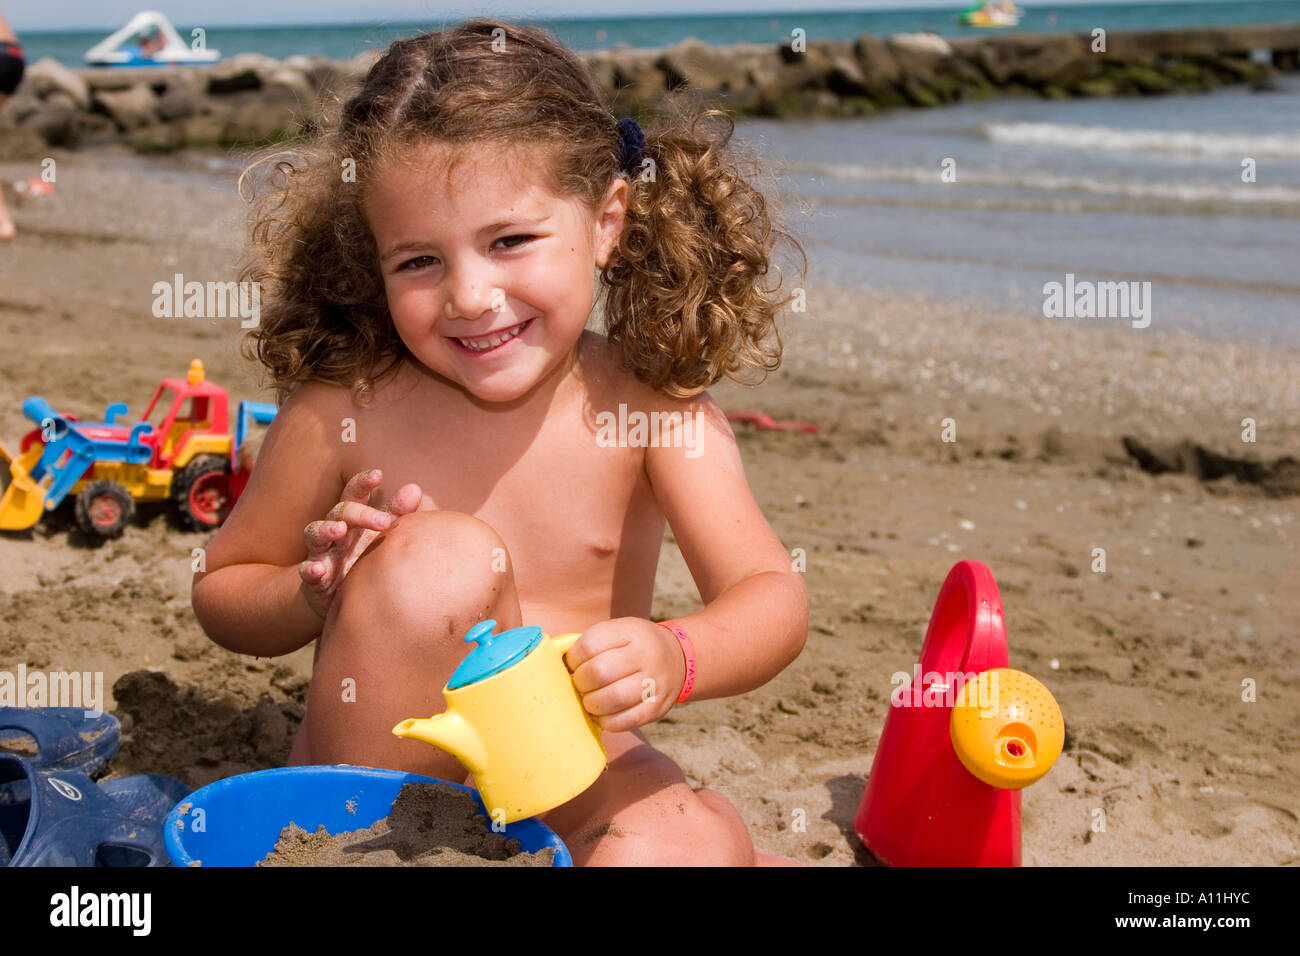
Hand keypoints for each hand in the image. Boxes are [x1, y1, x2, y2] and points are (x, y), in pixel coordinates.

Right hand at [299, 469, 421, 619]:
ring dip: (326, 530)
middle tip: (384, 521)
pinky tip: (318, 570)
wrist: (341, 597)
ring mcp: (322, 553)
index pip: (354, 494)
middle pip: (340, 512)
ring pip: (316, 534)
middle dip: (359, 513)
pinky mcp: (314, 578)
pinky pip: (307, 572)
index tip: (378, 475)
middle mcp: (335, 532)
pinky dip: (310, 570)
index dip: (363, 483)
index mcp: (353, 519)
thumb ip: (399, 512)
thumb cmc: (365, 558)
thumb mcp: (382, 534)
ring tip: (339, 530)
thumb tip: (414, 488)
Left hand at [563, 617, 687, 731]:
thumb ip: (589, 644)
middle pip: (600, 672)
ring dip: (592, 703)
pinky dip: (607, 721)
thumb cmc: (633, 647)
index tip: (574, 664)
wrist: (678, 659)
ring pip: (614, 698)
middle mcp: (646, 654)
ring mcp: (655, 682)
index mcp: (630, 631)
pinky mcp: (657, 708)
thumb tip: (554, 666)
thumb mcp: (617, 632)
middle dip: (581, 683)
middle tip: (581, 685)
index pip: (590, 645)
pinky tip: (603, 714)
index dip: (573, 659)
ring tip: (590, 700)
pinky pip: (626, 721)